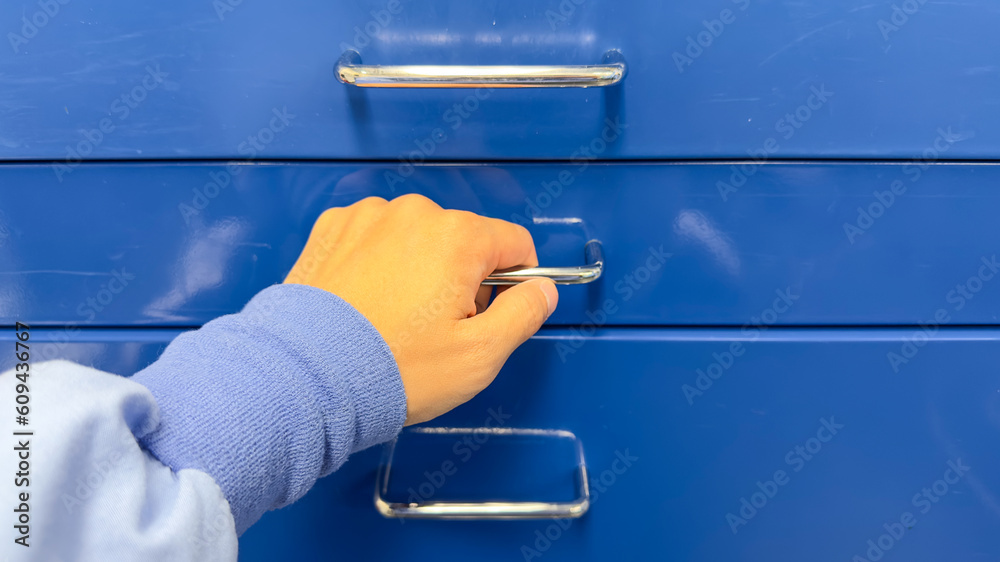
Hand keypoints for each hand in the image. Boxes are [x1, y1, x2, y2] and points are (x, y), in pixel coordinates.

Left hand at [284, 194, 557, 424]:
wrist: (306, 379)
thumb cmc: (392, 370)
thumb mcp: (480, 356)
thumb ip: (523, 315)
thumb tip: (541, 292)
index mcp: (458, 237)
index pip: (514, 242)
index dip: (514, 280)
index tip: (492, 311)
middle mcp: (413, 214)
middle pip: (464, 239)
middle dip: (461, 277)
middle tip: (437, 329)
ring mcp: (368, 217)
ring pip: (418, 237)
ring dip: (418, 267)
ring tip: (394, 318)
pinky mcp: (332, 229)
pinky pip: (374, 238)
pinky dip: (377, 262)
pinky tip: (366, 302)